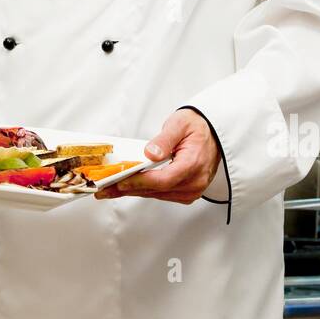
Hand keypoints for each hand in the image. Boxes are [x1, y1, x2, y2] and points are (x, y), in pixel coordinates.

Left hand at [95, 108, 220, 203]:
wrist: (214, 133)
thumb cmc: (198, 127)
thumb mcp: (180, 124)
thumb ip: (164, 140)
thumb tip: (150, 153)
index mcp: (193, 164)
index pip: (163, 180)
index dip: (140, 182)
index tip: (121, 181)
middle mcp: (195, 181)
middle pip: (157, 190)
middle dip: (129, 189)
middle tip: (105, 189)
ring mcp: (193, 189)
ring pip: (158, 194)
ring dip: (134, 192)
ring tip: (111, 189)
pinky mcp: (188, 192)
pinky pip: (163, 194)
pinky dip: (146, 190)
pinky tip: (130, 188)